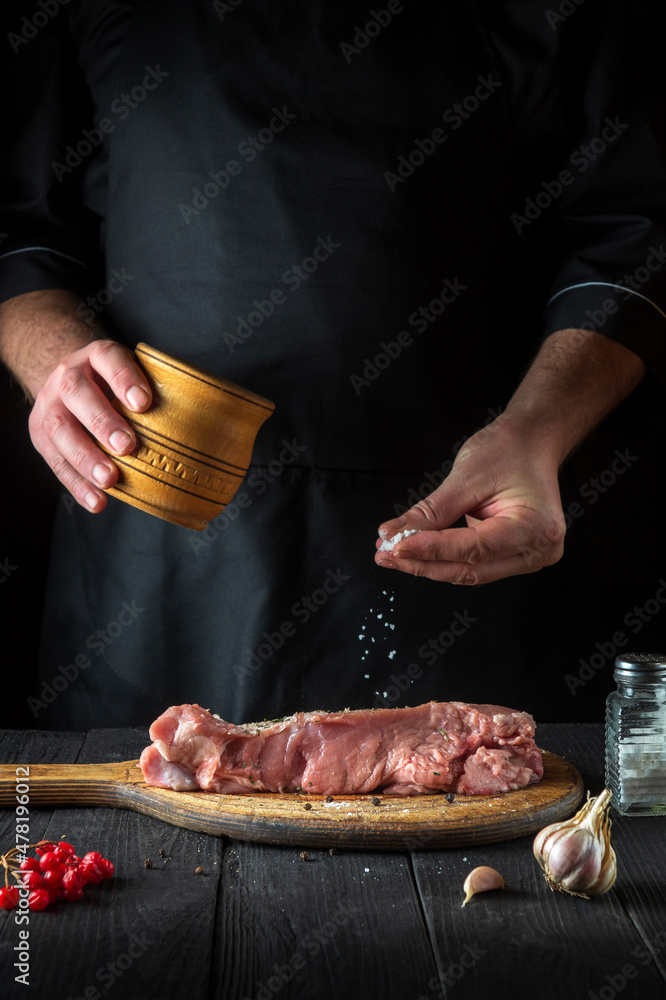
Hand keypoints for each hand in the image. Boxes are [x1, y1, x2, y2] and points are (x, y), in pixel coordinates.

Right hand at [28, 339, 151, 511]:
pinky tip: (97, 500)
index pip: (108, 358)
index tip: (143, 403)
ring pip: (60, 430)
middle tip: (127, 446)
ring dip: (86, 458)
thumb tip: (206, 422)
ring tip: (109, 479)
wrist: (66, 379)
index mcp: (95, 356)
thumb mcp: (130, 372)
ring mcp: (50, 406)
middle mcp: (67, 376)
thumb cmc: (112, 382)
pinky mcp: (41, 435)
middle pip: (78, 394)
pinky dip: (77, 484)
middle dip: (102, 422)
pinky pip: (55, 462)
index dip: (124, 378)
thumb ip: (157, 388)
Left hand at [374, 416, 566, 584]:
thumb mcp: (468, 476)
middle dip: (424, 564)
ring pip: (471, 572)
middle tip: (386, 556)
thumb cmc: (509, 450)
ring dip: (429, 565)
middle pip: (472, 570)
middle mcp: (539, 550)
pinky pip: (475, 565)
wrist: (532, 443)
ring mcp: (530, 558)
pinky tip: (414, 551)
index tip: (397, 545)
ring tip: (392, 554)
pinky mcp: (515, 557)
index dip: (432, 550)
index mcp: (537, 527)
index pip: (475, 548)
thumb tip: (395, 533)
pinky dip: (444, 559)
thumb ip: (433, 511)